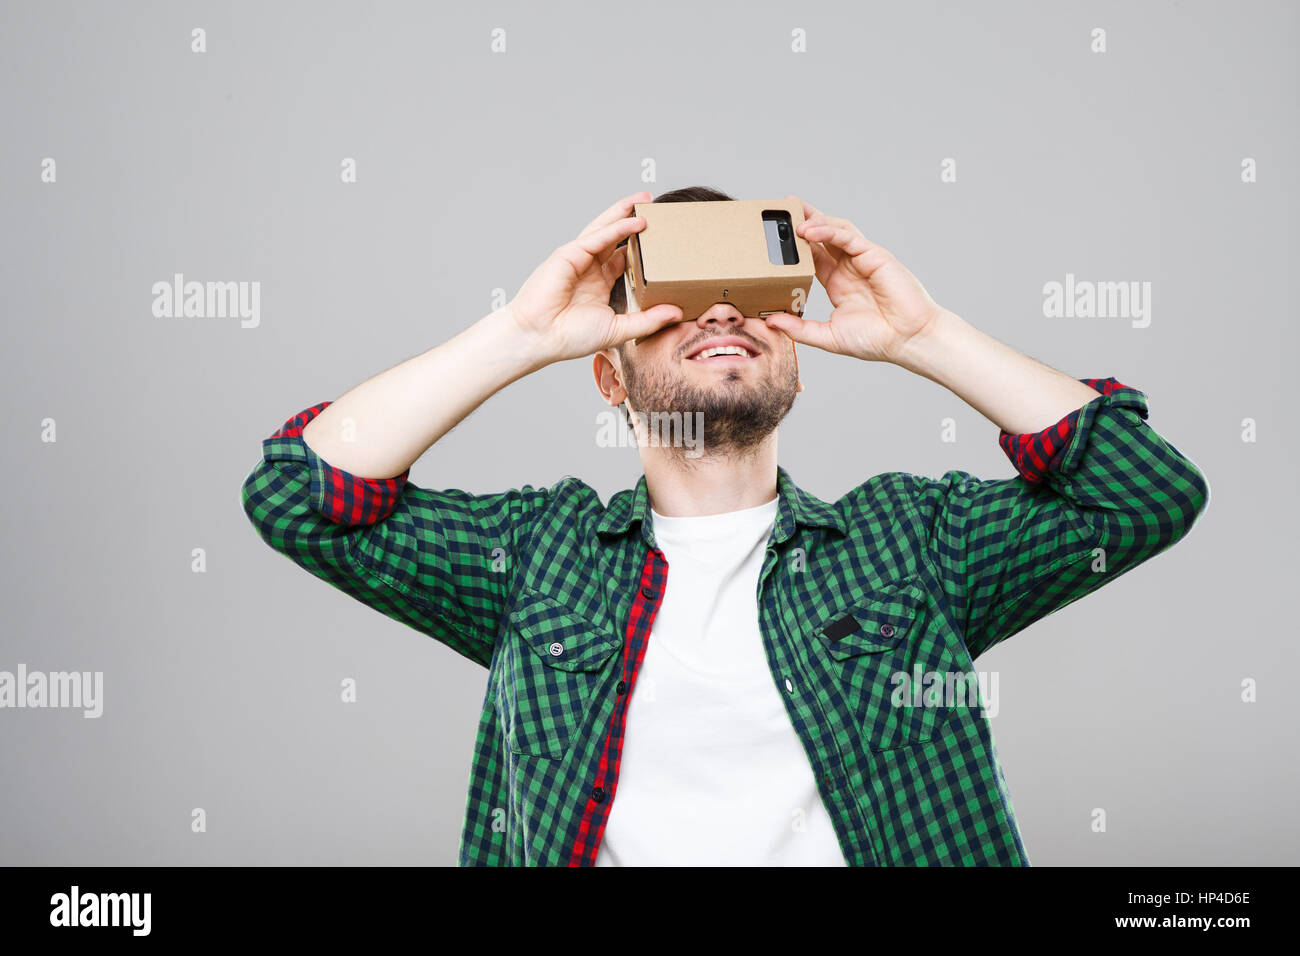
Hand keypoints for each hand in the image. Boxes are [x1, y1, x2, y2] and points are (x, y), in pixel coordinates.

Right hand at [505, 191, 684, 363]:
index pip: (625, 258)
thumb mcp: (618, 329)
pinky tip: (635, 222)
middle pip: (616, 237)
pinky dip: (616, 228)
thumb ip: (647, 321)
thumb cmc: (570, 337)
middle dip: (634, 219)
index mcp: (599, 283)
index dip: (642, 247)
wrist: (539, 338)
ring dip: (624, 213)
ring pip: (605, 229)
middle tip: (655, 205)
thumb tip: (677, 313)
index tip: (663, 238)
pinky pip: (596, 238)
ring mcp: (578, 259)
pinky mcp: (568, 255)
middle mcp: (589, 268)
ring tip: (645, 200)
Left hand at [762, 197, 945, 362]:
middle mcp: (849, 267)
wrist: (908, 340)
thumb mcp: (828, 337)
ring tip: (793, 218)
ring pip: (836, 230)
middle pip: (823, 236)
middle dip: (804, 220)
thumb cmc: (875, 340)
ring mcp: (862, 259)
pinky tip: (810, 230)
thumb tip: (771, 322)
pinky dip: (829, 231)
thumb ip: (800, 329)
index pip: (813, 256)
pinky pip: (849, 237)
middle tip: (784, 208)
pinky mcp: (874, 255)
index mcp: (838, 282)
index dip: (795, 244)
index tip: (776, 236)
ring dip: (815, 221)